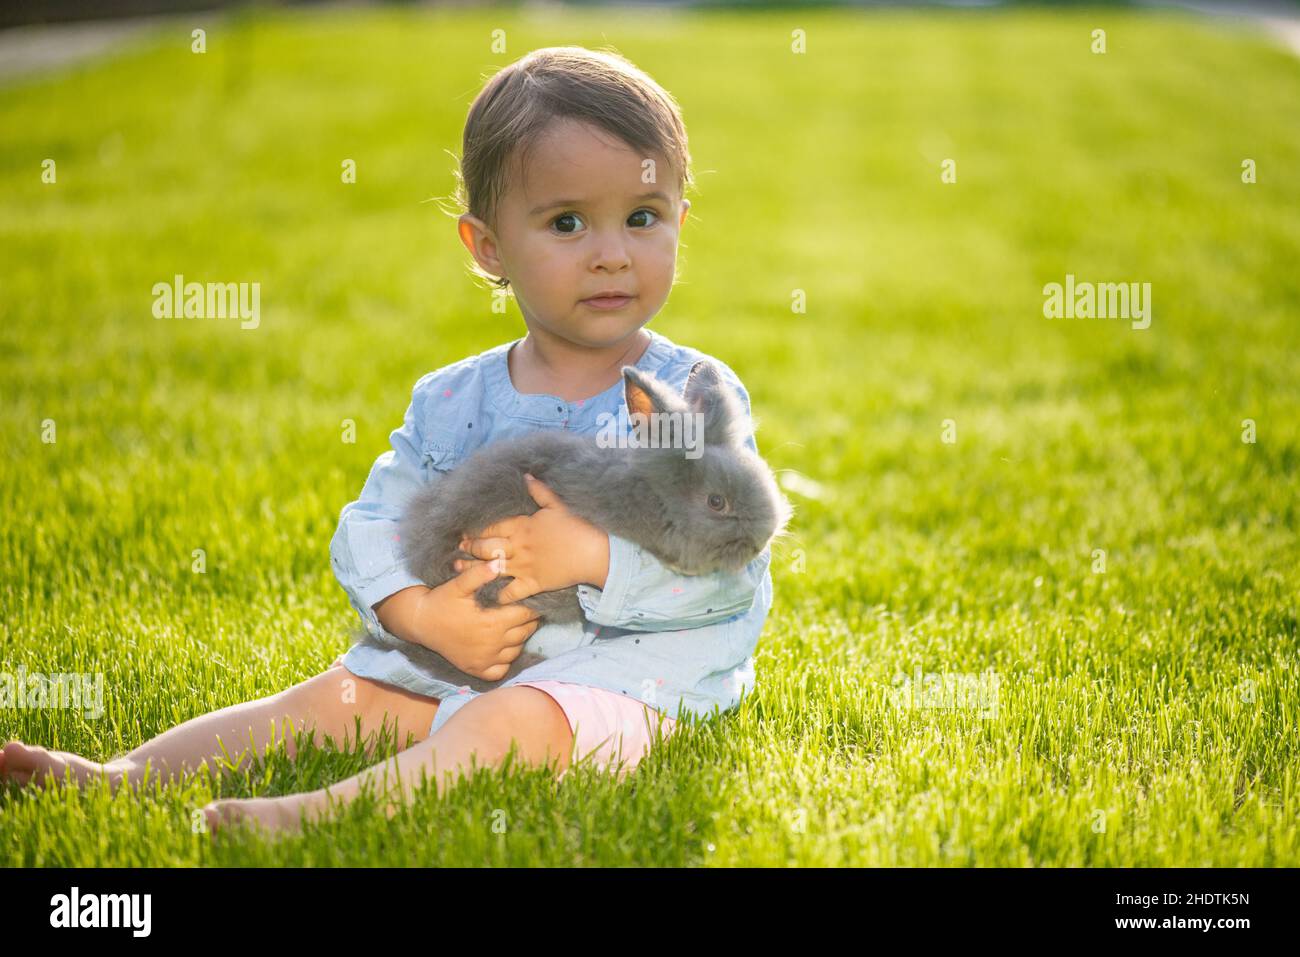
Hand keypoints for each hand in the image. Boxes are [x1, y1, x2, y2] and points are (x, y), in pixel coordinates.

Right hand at [413, 559, 541, 680]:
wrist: (420, 622)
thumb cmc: (442, 601)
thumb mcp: (459, 584)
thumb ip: (480, 574)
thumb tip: (499, 562)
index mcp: (492, 623)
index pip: (526, 615)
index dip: (532, 606)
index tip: (530, 599)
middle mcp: (492, 644)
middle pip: (525, 633)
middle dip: (529, 621)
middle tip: (525, 611)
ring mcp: (485, 660)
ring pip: (516, 650)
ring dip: (519, 639)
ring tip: (515, 626)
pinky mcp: (476, 669)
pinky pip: (501, 670)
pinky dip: (506, 660)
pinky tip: (502, 648)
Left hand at [453, 473, 609, 603]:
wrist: (594, 552)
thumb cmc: (577, 527)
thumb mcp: (557, 505)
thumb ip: (539, 492)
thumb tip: (526, 476)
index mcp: (522, 526)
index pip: (491, 527)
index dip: (475, 529)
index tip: (464, 531)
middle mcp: (518, 546)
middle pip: (486, 547)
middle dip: (470, 548)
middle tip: (459, 549)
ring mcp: (523, 567)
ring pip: (491, 569)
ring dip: (473, 570)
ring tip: (458, 570)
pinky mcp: (532, 584)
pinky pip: (509, 592)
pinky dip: (497, 595)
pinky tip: (486, 595)